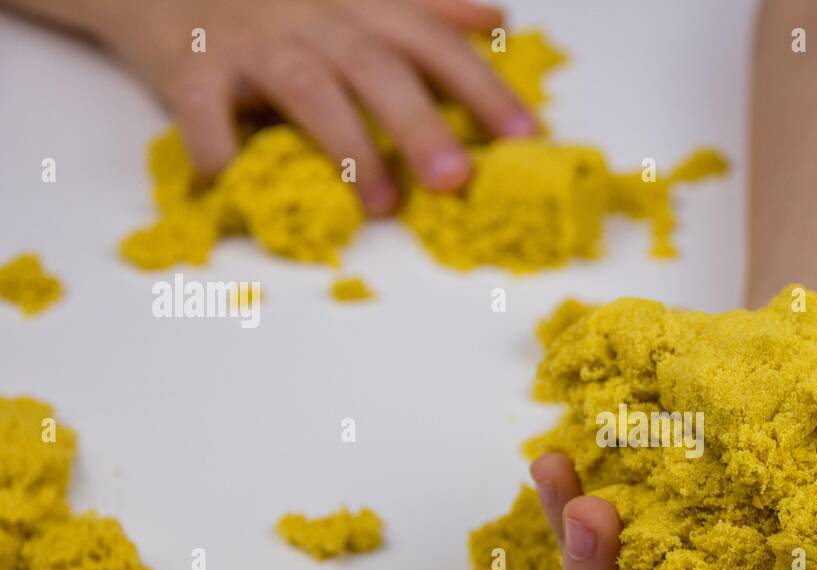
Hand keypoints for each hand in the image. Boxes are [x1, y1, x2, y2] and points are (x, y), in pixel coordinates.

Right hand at [83, 0, 537, 213]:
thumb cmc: (281, 1)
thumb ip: (426, 11)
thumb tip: (497, 19)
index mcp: (365, 9)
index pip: (436, 46)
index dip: (483, 88)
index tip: (527, 136)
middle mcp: (317, 22)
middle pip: (378, 69)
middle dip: (421, 123)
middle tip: (455, 180)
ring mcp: (255, 44)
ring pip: (308, 88)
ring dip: (347, 146)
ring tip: (380, 205)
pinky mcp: (191, 68)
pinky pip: (203, 108)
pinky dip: (217, 145)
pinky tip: (233, 182)